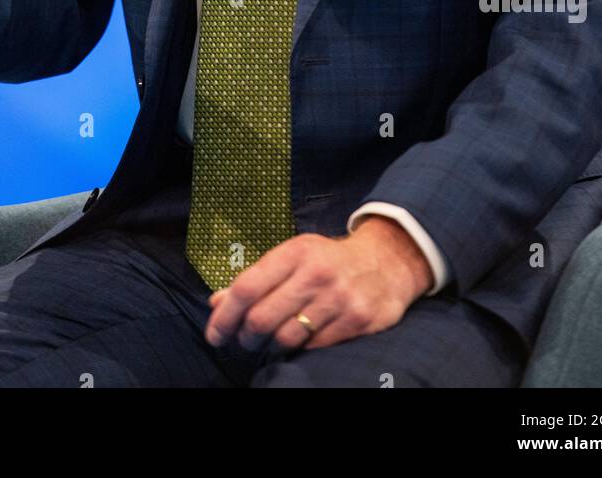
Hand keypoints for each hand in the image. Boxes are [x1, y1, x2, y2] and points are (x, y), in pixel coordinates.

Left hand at [203, 215, 433, 352]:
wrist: (386, 262)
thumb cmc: (328, 261)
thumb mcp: (293, 257)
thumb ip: (257, 278)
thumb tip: (217, 303)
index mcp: (295, 252)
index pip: (247, 287)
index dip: (225, 315)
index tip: (215, 333)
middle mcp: (316, 273)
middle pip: (262, 318)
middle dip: (246, 336)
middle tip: (245, 340)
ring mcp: (338, 298)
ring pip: (286, 338)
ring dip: (272, 345)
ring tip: (271, 341)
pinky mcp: (356, 320)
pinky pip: (314, 347)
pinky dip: (302, 348)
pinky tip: (302, 339)